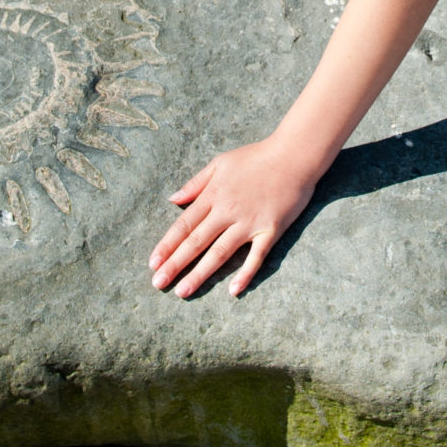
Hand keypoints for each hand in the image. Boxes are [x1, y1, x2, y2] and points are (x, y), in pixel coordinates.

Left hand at [148, 137, 325, 298]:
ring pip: (219, 253)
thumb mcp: (220, 163)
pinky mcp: (270, 230)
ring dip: (200, 273)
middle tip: (158, 283)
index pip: (184, 225)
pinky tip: (233, 291)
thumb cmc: (256, 157)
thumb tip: (172, 199)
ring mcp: (249, 222)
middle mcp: (227, 211)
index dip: (167, 245)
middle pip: (196, 242)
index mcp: (213, 195)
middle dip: (175, 264)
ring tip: (183, 291)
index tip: (153, 263)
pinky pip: (256, 256)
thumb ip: (195, 183)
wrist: (294, 155)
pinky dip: (245, 274)